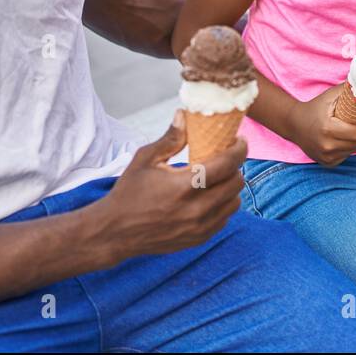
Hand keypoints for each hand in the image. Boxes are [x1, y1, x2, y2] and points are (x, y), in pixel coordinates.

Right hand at [96, 110, 246, 259]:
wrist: (116, 232)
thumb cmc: (129, 192)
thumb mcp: (145, 160)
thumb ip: (170, 138)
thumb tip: (184, 115)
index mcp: (185, 185)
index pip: (227, 164)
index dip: (239, 149)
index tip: (239, 140)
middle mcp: (197, 208)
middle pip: (237, 183)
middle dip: (235, 166)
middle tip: (225, 157)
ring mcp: (200, 227)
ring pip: (234, 202)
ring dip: (230, 187)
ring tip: (217, 178)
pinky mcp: (199, 238)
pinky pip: (225, 219)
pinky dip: (223, 205)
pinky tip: (209, 196)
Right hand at [286, 84, 355, 166]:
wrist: (293, 124)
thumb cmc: (314, 108)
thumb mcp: (329, 96)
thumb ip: (348, 90)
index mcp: (328, 129)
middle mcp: (326, 145)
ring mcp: (326, 156)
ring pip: (353, 150)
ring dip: (354, 142)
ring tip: (347, 132)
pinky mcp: (326, 163)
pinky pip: (345, 156)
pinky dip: (346, 149)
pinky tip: (339, 140)